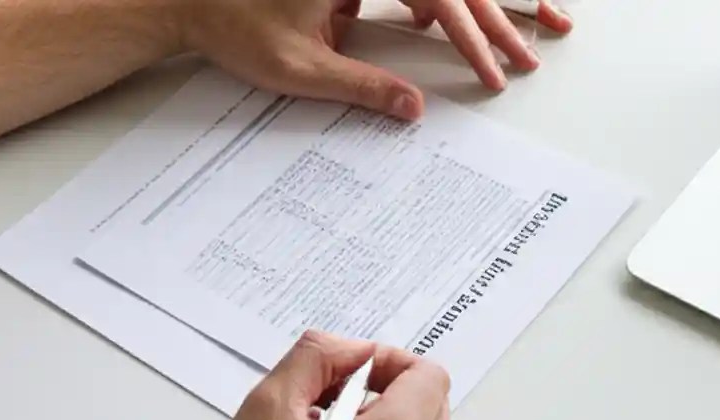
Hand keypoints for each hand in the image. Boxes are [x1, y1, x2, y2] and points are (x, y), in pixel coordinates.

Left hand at [178, 0, 573, 120]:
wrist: (188, 0)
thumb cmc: (232, 25)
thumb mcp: (297, 66)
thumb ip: (360, 87)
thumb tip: (412, 108)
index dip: (472, 36)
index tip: (493, 72)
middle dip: (498, 17)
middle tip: (531, 54)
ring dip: (483, 6)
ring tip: (524, 31)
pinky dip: (443, 3)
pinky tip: (440, 25)